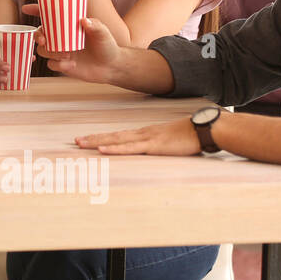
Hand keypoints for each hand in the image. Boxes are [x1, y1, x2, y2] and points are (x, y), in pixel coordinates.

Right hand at [36, 16, 120, 83]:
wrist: (112, 67)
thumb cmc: (108, 46)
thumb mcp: (104, 33)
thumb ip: (96, 26)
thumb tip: (84, 20)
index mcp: (67, 25)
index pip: (49, 16)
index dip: (35, 10)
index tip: (26, 8)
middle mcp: (61, 38)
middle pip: (39, 33)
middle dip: (37, 35)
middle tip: (43, 39)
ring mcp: (60, 51)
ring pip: (42, 50)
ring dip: (50, 51)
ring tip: (67, 54)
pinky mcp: (62, 64)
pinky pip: (51, 64)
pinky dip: (58, 64)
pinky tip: (71, 64)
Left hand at [75, 117, 200, 155]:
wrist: (204, 129)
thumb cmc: (191, 136)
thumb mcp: (172, 141)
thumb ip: (162, 145)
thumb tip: (157, 150)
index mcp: (145, 133)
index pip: (119, 135)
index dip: (102, 137)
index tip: (87, 139)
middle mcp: (142, 134)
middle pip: (113, 136)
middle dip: (93, 138)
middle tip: (75, 141)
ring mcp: (146, 139)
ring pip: (116, 140)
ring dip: (97, 141)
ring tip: (80, 143)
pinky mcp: (153, 146)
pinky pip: (130, 148)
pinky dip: (114, 148)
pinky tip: (102, 149)